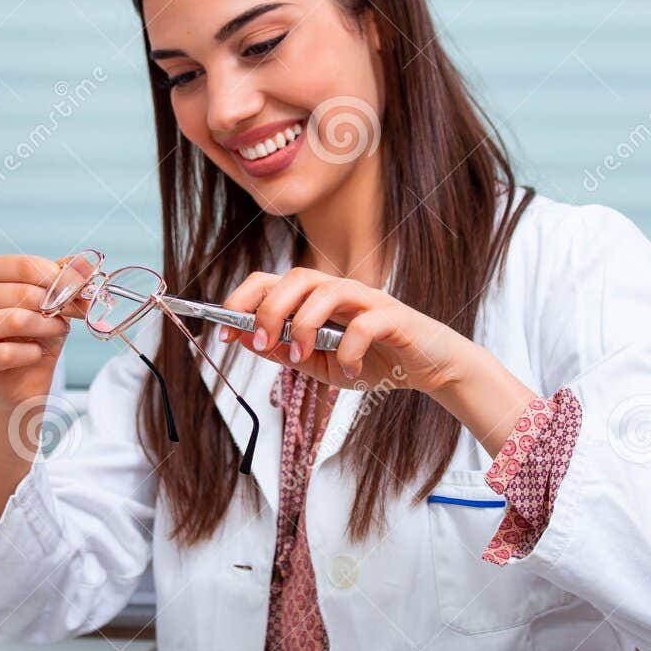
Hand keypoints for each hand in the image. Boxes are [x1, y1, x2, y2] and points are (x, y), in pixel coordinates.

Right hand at [0, 254, 84, 409]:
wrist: (24, 382)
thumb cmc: (35, 337)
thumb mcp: (55, 303)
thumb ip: (65, 280)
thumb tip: (85, 265)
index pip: (23, 265)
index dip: (56, 278)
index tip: (76, 289)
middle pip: (21, 293)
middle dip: (55, 306)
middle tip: (67, 317)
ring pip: (14, 320)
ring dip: (46, 328)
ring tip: (54, 332)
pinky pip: (4, 353)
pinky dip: (29, 354)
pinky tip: (34, 354)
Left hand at [217, 267, 478, 395]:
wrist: (427, 368)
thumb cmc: (372, 360)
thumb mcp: (320, 365)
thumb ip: (286, 352)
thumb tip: (249, 341)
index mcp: (316, 298)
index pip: (271, 282)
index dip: (242, 301)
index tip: (223, 333)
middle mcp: (339, 291)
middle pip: (294, 278)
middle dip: (268, 310)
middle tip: (259, 343)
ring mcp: (367, 299)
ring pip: (325, 290)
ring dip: (302, 326)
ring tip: (299, 357)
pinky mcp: (393, 316)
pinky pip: (363, 324)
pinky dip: (348, 351)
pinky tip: (348, 372)